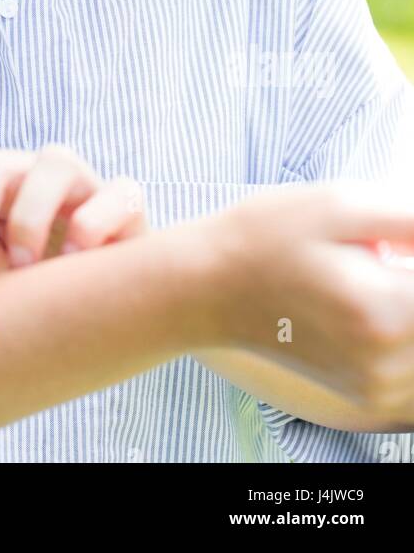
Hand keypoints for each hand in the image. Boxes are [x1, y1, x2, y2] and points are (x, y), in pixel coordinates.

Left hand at [0, 143, 146, 285]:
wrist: (98, 305)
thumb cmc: (25, 297)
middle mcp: (25, 175)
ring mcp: (79, 182)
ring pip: (56, 160)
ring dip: (31, 216)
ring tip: (25, 267)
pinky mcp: (125, 201)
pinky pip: (118, 192)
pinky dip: (93, 224)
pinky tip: (76, 261)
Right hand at [206, 181, 413, 422]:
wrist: (206, 289)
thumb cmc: (265, 237)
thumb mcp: (338, 203)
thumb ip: (410, 219)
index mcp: (382, 310)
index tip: (389, 243)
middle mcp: (385, 361)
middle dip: (409, 274)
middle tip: (376, 252)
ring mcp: (376, 387)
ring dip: (408, 303)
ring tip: (366, 274)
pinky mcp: (367, 396)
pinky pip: (411, 362)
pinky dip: (403, 330)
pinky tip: (363, 302)